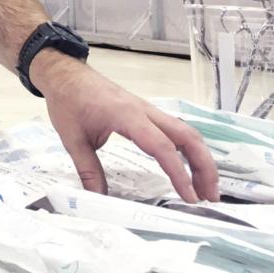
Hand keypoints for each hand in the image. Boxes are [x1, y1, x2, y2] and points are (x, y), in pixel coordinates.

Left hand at [32, 51, 218, 202]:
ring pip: (186, 131)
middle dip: (204, 166)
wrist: (63, 73)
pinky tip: (189, 166)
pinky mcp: (145, 112)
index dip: (179, 173)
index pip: (162, 146)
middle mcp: (144, 110)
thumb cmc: (67, 100)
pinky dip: (189, 148)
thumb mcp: (72, 138)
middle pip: (187, 136)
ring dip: (200, 158)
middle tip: (210, 196)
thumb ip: (87, 169)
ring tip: (205, 188)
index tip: (189, 197)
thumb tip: (99, 198)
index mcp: (127, 115)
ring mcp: (147, 109)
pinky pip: (175, 129)